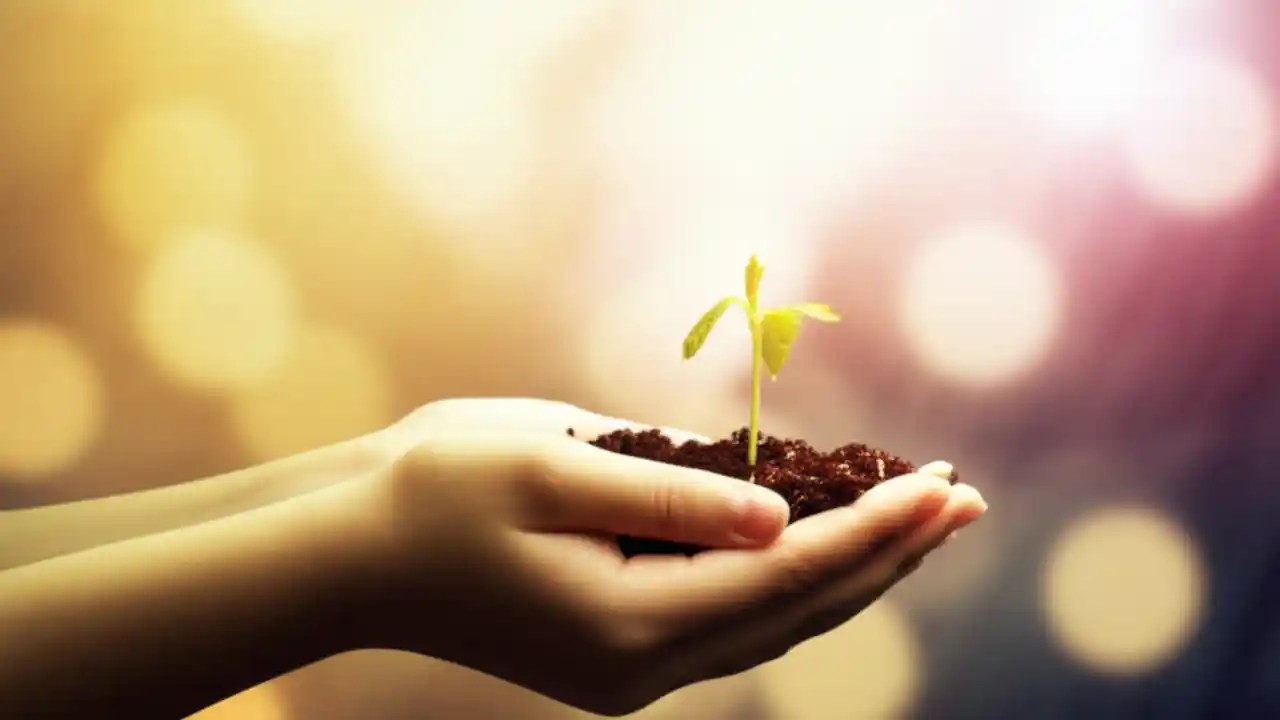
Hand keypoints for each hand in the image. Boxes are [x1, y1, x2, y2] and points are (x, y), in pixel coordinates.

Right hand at [355, 399, 985, 715]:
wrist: (356, 550)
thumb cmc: (442, 491)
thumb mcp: (556, 469)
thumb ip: (674, 496)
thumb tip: (782, 518)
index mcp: (632, 622)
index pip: (788, 574)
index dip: (876, 529)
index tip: (947, 485)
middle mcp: (644, 663)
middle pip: (797, 610)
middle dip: (887, 553)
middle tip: (964, 498)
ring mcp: (631, 665)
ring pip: (772, 622)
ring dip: (850, 570)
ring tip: (917, 521)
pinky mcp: (617, 647)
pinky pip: (731, 617)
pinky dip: (790, 578)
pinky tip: (821, 541)